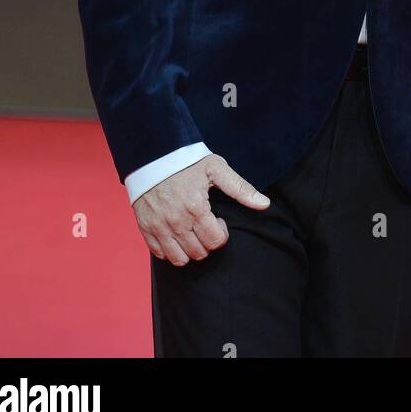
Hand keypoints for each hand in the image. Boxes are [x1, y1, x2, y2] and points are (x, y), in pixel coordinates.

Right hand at [132, 154, 269, 265]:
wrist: (153, 153)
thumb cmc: (186, 160)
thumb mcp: (216, 168)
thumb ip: (240, 188)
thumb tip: (264, 204)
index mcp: (196, 208)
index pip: (214, 241)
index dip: (221, 234)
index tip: (218, 220)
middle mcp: (176, 221)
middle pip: (199, 252)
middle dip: (207, 242)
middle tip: (206, 225)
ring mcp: (158, 226)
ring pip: (179, 258)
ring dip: (190, 250)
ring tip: (192, 232)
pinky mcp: (145, 227)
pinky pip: (159, 254)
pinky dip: (170, 250)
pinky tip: (176, 234)